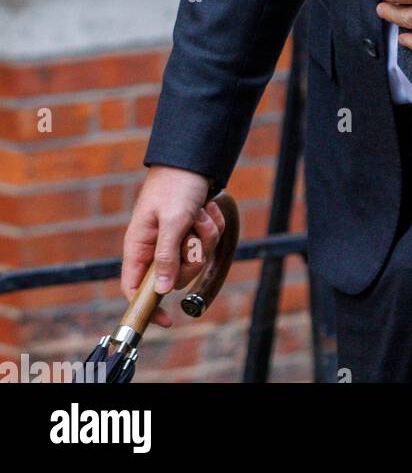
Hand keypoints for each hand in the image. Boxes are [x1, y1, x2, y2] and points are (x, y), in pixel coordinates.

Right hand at [121, 167, 225, 328]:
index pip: (134, 288)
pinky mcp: (193, 228)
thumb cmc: (175, 184)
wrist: (195, 157)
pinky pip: (208, 240)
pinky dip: (211, 224)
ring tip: (199, 212)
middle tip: (193, 235)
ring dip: (204, 235)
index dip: (147, 307)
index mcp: (139, 245)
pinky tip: (207, 207)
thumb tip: (163, 291)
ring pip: (196, 257)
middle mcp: (155, 245)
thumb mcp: (171, 220)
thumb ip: (166, 255)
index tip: (166, 320)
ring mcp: (176, 237)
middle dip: (191, 257)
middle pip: (175, 276)